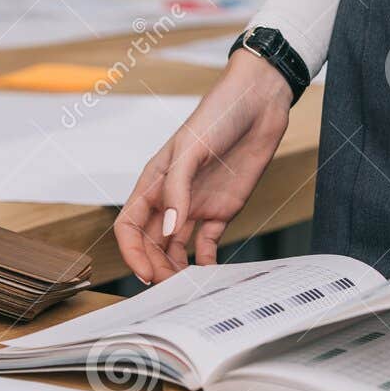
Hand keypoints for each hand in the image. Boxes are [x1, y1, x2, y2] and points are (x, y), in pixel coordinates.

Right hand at [116, 51, 292, 282]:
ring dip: (178, 268)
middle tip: (170, 287)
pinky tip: (209, 273)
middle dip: (156, 266)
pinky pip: (207, 243)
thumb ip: (176, 190)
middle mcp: (171, 197)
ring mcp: (196, 205)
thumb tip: (166, 230)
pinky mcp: (222, 209)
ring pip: (177, 247)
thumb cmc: (219, 114)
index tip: (145, 273)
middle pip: (152, 242)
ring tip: (187, 286)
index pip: (129, 225)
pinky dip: (205, 260)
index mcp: (154, 181)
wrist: (259, 103)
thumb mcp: (191, 148)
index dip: (132, 251)